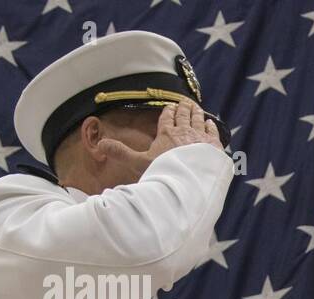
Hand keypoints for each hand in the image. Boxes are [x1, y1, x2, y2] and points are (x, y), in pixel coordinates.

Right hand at [100, 100, 222, 176]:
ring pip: (198, 120)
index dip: (168, 112)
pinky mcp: (214, 146)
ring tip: (196, 108)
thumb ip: (121, 153)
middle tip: (184, 102)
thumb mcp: (139, 163)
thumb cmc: (163, 172)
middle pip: (183, 116)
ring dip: (196, 113)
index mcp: (166, 134)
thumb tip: (100, 145)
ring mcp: (200, 138)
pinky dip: (210, 126)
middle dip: (183, 108)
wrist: (190, 182)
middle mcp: (183, 132)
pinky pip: (212, 132)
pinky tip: (210, 123)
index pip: (166, 118)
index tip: (169, 106)